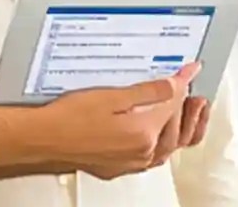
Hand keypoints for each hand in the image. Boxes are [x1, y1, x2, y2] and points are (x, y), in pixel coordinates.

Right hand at [37, 62, 200, 180]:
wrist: (43, 138)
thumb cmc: (69, 117)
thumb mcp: (112, 95)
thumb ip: (150, 91)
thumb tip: (178, 82)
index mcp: (143, 134)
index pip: (173, 104)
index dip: (183, 84)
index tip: (189, 71)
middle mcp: (141, 153)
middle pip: (175, 129)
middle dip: (187, 108)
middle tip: (194, 91)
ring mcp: (130, 163)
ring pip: (167, 148)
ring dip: (179, 128)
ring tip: (187, 111)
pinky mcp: (119, 167)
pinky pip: (151, 157)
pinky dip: (162, 143)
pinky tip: (160, 134)